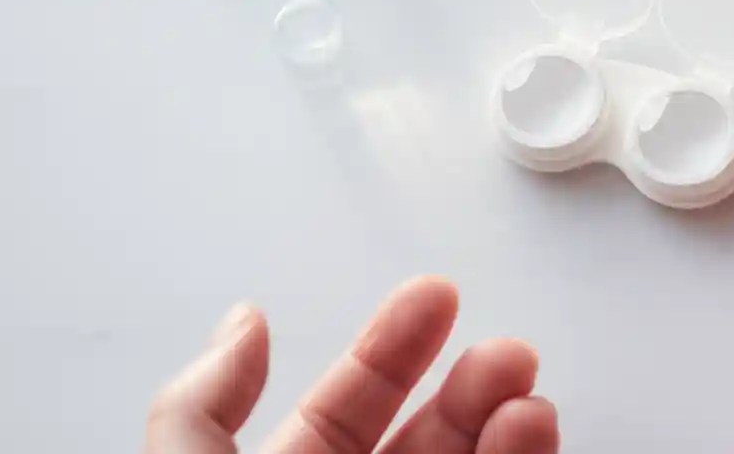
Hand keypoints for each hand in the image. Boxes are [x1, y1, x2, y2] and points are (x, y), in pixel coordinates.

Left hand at [145, 277, 558, 453]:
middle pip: (422, 443)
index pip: (343, 409)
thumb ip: (198, 412)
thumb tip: (243, 322)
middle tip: (506, 354)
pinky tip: (534, 438)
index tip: (436, 295)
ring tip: (527, 398)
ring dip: (506, 434)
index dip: (390, 348)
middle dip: (467, 390)